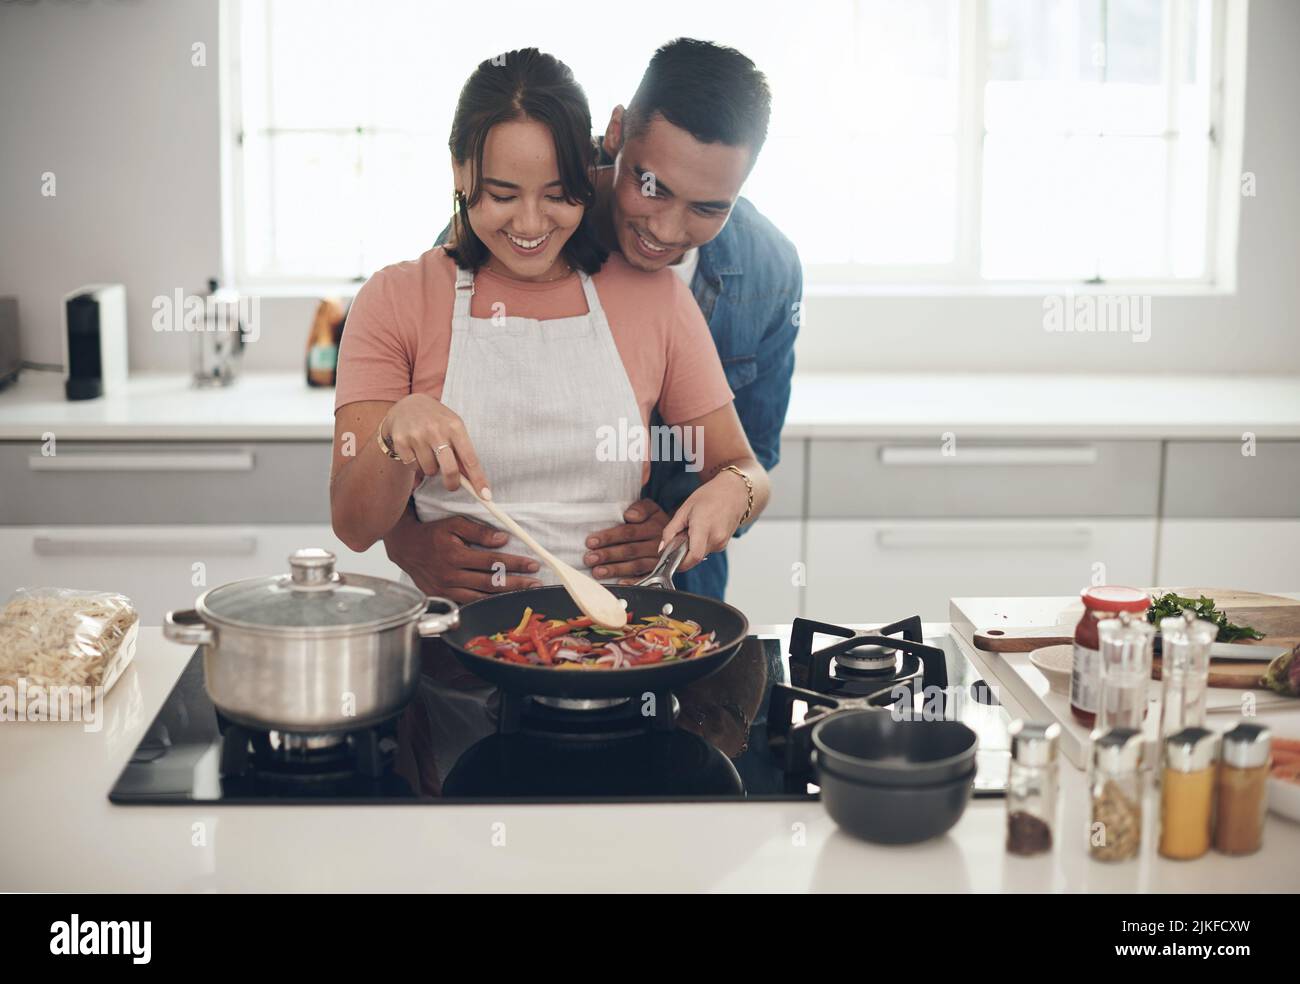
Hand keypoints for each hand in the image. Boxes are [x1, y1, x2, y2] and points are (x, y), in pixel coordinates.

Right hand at [381, 393, 488, 494]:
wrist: (406, 405)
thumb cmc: (436, 421)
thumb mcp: (453, 428)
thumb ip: (462, 452)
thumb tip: (472, 480)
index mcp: (455, 426)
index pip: (470, 458)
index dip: (478, 479)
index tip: (485, 496)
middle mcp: (436, 430)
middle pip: (450, 470)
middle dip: (453, 484)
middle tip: (452, 486)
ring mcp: (417, 435)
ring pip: (430, 470)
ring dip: (431, 469)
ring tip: (429, 454)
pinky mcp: (401, 442)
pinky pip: (413, 467)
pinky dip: (416, 465)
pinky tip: (415, 451)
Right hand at [384, 514, 540, 603]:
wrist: (405, 547)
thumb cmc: (432, 534)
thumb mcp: (454, 524)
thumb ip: (479, 531)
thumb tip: (503, 539)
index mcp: (454, 555)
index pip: (493, 562)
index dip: (515, 564)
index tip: (533, 565)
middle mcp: (450, 575)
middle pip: (490, 583)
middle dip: (517, 584)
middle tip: (536, 584)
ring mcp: (445, 590)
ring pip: (480, 597)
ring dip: (504, 597)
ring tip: (523, 595)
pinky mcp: (442, 597)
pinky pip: (467, 604)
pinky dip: (485, 604)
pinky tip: (499, 602)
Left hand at [583, 499, 669, 583]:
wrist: (677, 535)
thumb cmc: (656, 521)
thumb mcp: (651, 508)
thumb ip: (641, 508)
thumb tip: (629, 515)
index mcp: (653, 527)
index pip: (628, 532)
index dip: (609, 537)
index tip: (591, 542)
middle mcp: (657, 545)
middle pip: (629, 550)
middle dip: (608, 555)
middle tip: (590, 558)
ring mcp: (658, 560)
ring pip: (635, 566)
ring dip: (615, 570)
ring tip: (598, 571)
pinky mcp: (658, 571)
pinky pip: (645, 578)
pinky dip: (633, 581)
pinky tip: (620, 583)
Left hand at [658, 472, 749, 571]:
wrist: (734, 492)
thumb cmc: (710, 496)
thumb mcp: (684, 509)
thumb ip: (671, 530)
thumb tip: (662, 548)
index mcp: (704, 528)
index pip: (693, 557)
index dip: (680, 563)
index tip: (670, 559)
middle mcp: (716, 538)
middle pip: (694, 558)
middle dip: (684, 552)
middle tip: (679, 537)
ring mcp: (722, 542)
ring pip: (701, 554)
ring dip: (692, 547)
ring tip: (693, 529)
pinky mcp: (724, 544)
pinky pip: (708, 549)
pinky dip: (701, 544)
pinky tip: (702, 529)